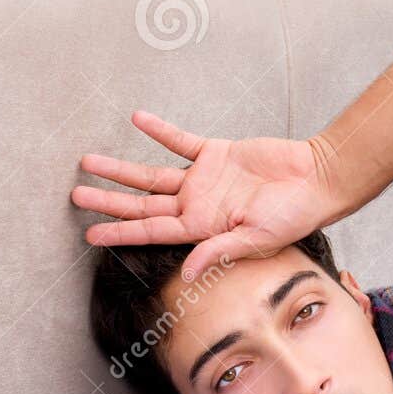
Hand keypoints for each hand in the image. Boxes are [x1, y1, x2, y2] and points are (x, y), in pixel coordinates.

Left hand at [72, 110, 341, 282]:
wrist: (317, 180)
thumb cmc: (294, 215)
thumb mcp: (257, 239)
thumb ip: (220, 251)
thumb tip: (187, 273)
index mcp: (202, 228)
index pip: (151, 232)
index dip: (120, 233)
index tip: (90, 234)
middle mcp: (197, 205)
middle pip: (142, 204)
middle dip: (108, 201)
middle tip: (75, 196)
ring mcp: (204, 179)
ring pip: (151, 174)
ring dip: (120, 169)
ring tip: (88, 162)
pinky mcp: (217, 153)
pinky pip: (180, 141)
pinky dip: (159, 130)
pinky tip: (136, 120)